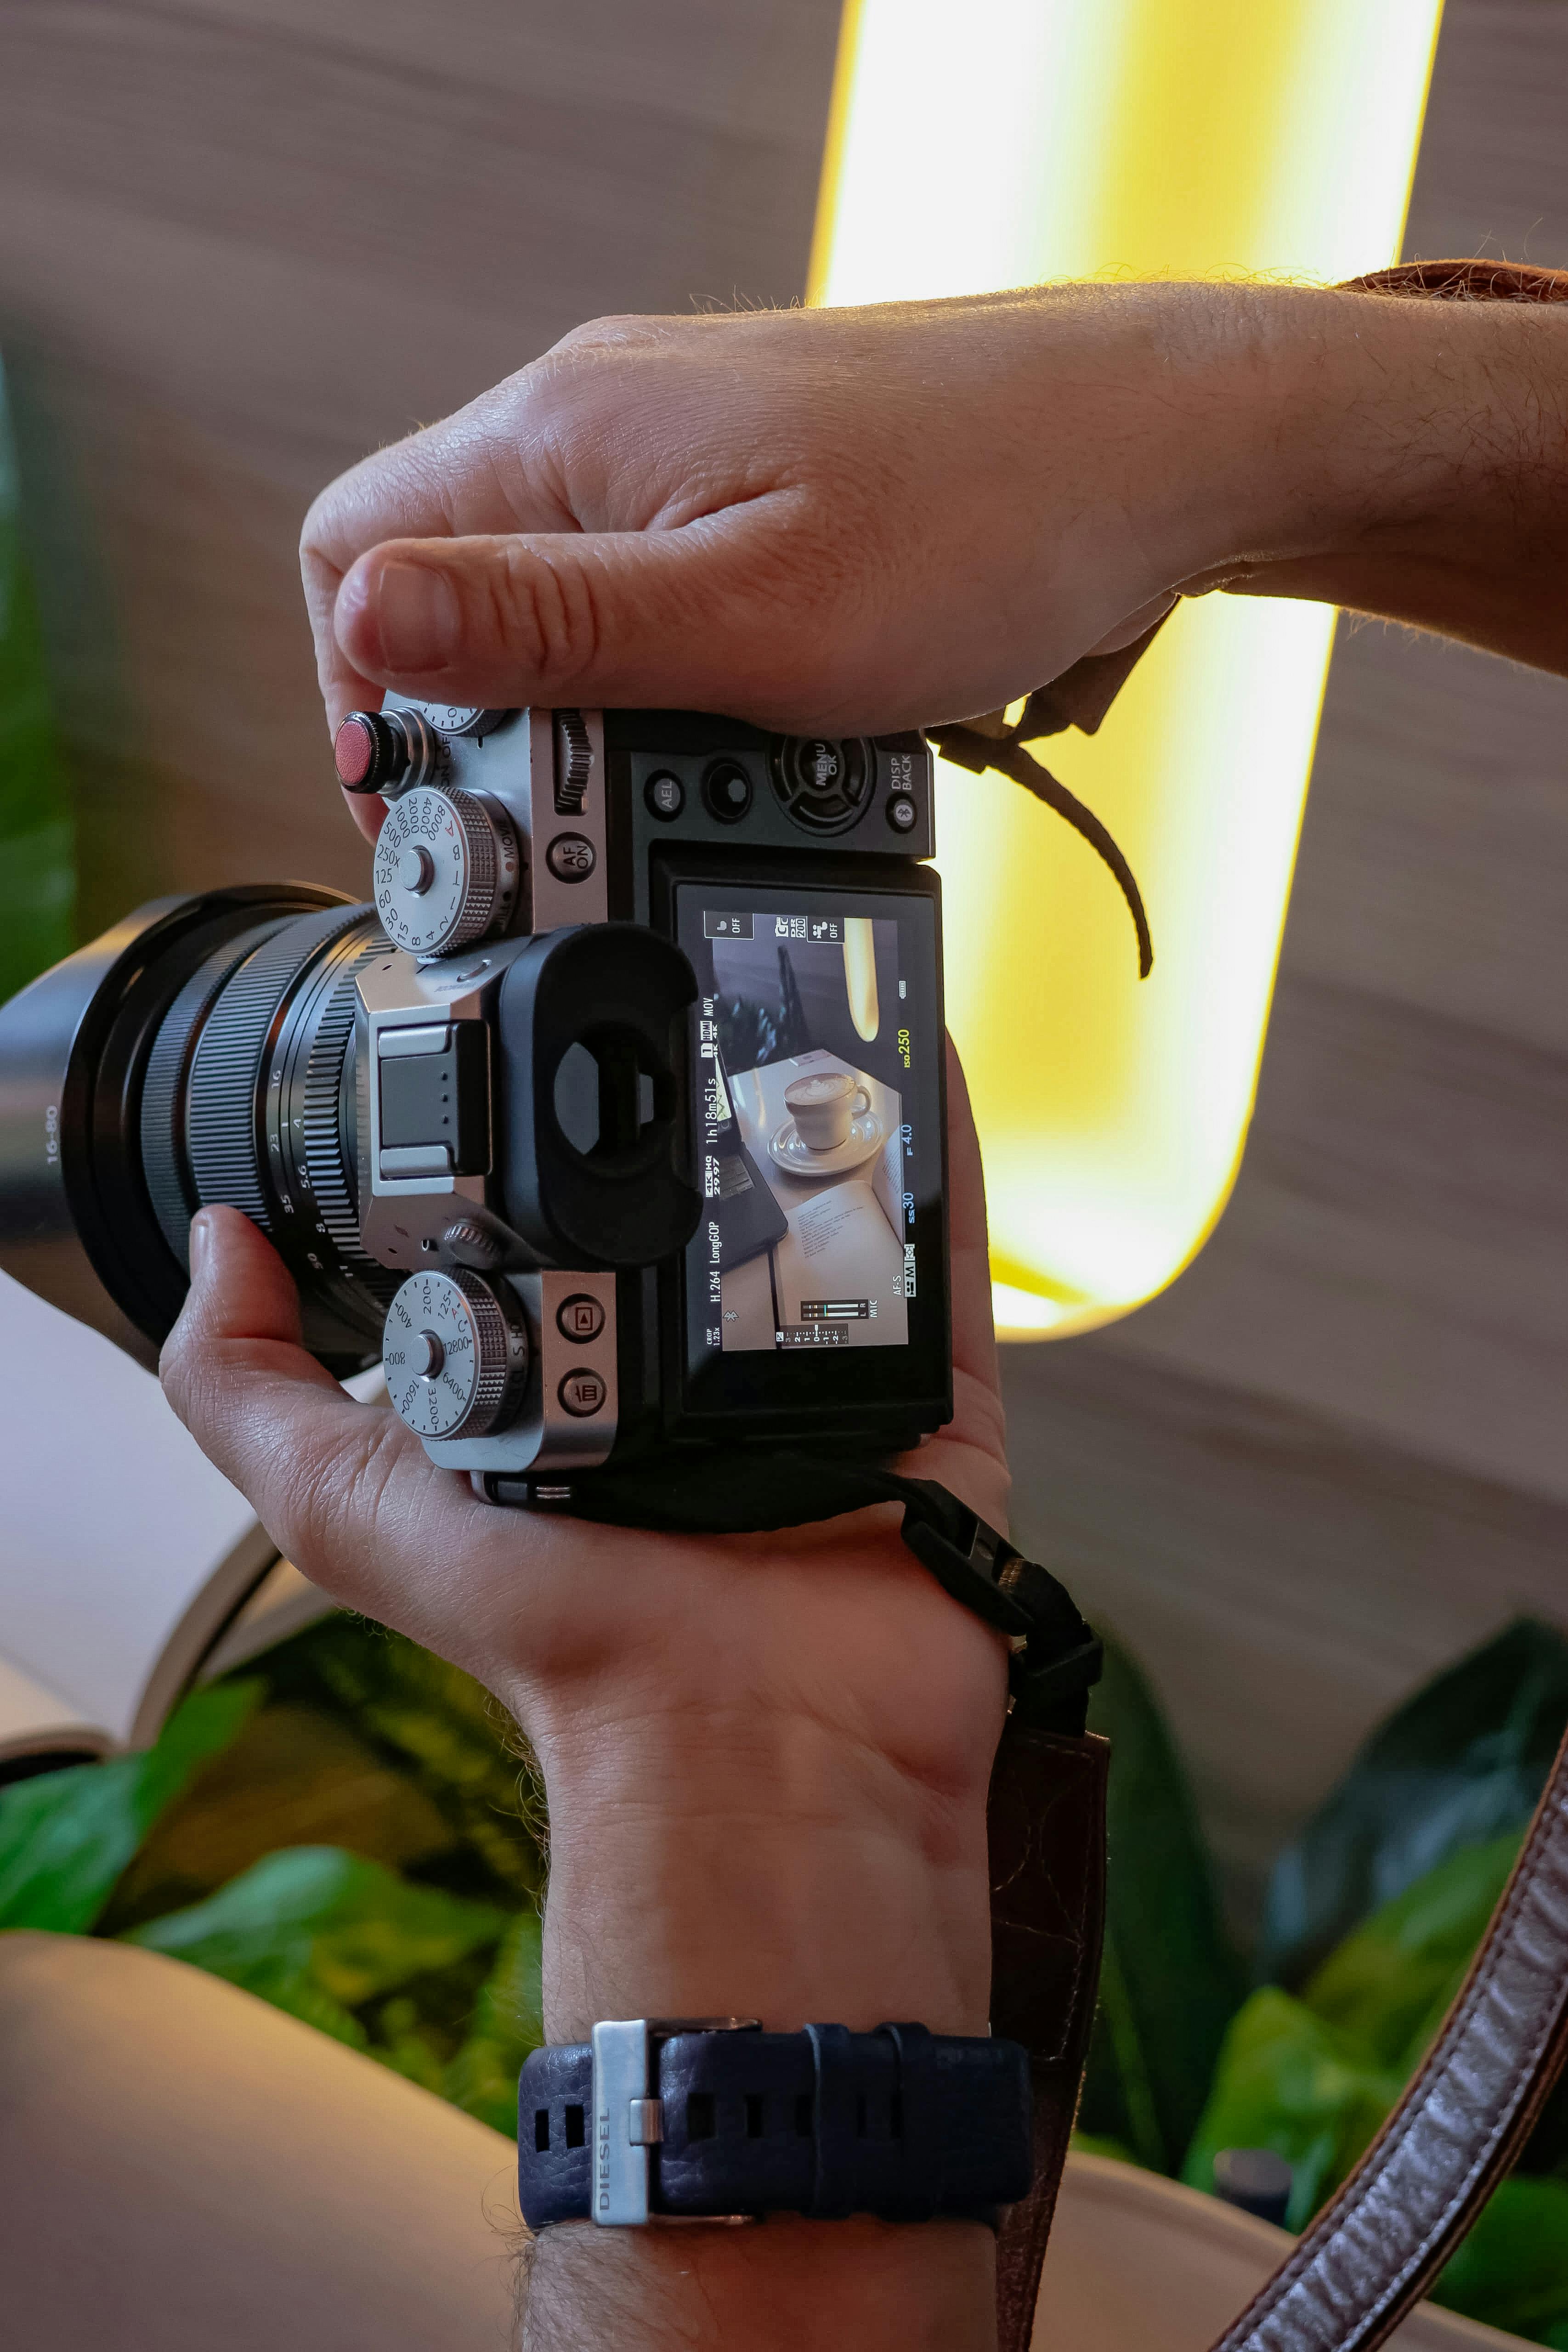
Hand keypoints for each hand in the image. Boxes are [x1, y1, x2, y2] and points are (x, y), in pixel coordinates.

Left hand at [160, 1042, 1007, 2346]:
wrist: (744, 1732)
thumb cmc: (565, 1639)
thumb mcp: (342, 1503)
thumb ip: (246, 1387)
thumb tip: (216, 1246)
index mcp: (577, 1376)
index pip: (562, 1222)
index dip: (545, 1127)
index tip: (537, 1024)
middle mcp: (695, 1365)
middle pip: (705, 1194)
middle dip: (699, 1091)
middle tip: (690, 983)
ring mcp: (815, 1368)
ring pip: (827, 1197)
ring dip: (822, 1095)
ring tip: (806, 982)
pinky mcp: (920, 1390)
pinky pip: (938, 1248)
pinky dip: (935, 1146)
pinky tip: (913, 1049)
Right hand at [303, 283, 1567, 854]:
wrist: (1168, 451)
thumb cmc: (993, 522)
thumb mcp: (750, 617)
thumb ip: (550, 628)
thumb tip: (366, 622)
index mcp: (570, 434)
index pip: (359, 554)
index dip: (368, 696)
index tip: (445, 805)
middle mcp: (609, 421)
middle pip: (462, 591)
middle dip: (511, 727)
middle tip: (600, 820)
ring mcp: (690, 451)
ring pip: (572, 608)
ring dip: (614, 716)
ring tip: (714, 774)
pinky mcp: (763, 490)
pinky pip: (672, 600)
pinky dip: (700, 683)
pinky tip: (776, 724)